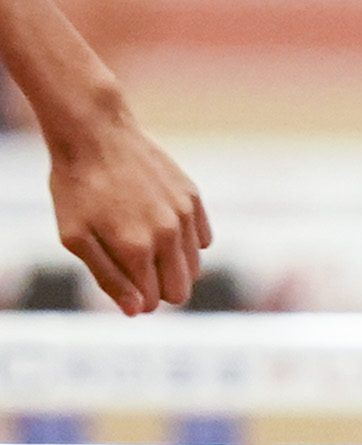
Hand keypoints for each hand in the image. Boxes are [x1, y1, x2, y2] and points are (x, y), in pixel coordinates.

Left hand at [51, 114, 210, 314]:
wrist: (96, 134)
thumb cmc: (76, 187)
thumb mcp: (75, 238)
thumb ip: (108, 277)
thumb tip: (137, 310)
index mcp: (136, 249)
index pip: (151, 300)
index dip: (135, 301)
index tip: (121, 286)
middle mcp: (167, 234)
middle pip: (180, 288)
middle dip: (158, 290)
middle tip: (133, 271)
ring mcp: (184, 214)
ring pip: (194, 266)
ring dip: (173, 267)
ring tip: (144, 248)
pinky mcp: (193, 196)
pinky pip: (203, 238)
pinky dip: (187, 244)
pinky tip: (163, 230)